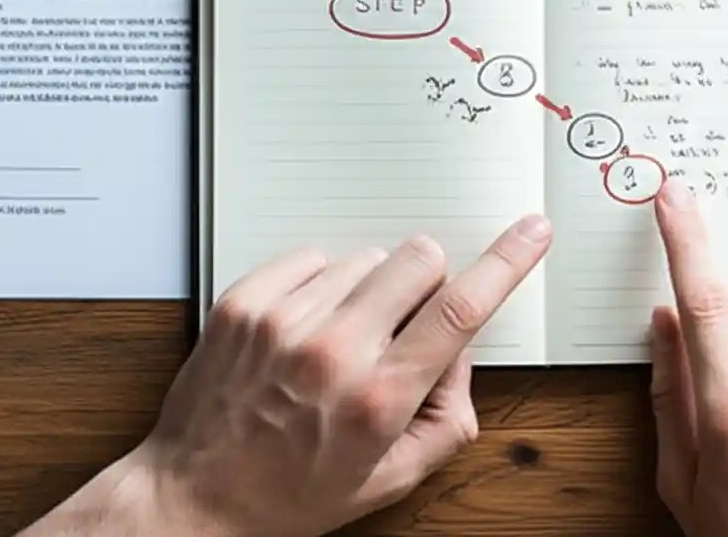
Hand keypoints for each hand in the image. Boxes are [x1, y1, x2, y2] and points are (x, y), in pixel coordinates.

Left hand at [17, 214, 551, 536]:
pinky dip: (318, 285)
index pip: (459, 311)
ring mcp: (283, 321)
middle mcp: (332, 352)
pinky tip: (303, 327)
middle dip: (426, 282)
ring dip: (367, 291)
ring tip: (336, 341)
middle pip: (416, 260)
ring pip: (363, 259)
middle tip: (402, 324)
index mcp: (378, 399)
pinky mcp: (244, 302)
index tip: (531, 232)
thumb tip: (458, 350)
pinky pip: (310, 257)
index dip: (506, 264)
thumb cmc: (293, 493)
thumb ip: (449, 416)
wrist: (197, 495)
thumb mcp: (392, 477)